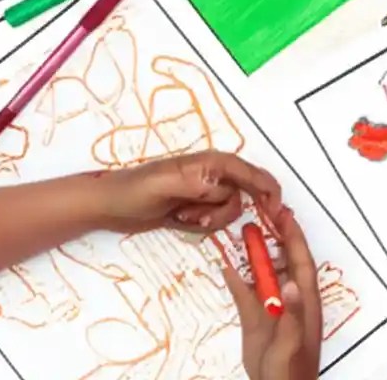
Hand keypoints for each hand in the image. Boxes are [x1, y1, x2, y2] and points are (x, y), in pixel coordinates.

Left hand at [95, 150, 282, 232]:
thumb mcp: (166, 185)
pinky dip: (202, 223)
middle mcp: (212, 173)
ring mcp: (205, 190)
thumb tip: (227, 188)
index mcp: (210, 162)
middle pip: (244, 193)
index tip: (276, 210)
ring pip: (229, 209)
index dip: (268, 189)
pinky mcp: (197, 205)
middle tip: (200, 219)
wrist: (110, 204)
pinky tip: (181, 219)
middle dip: (226, 211)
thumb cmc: (134, 191)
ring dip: (210, 219)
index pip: (250, 173)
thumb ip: (200, 185)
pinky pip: (215, 218)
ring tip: (183, 216)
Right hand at [226, 209, 322, 379]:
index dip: (295, 238)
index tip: (285, 214)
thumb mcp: (290, 344)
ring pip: (262, 275)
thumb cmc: (289, 374)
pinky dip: (236, 279)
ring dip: (253, 255)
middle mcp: (289, 300)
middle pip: (282, 262)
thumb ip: (291, 315)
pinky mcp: (256, 321)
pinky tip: (226, 264)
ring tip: (242, 231)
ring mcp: (272, 310)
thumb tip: (291, 284)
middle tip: (262, 214)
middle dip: (274, 238)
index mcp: (303, 302)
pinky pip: (245, 294)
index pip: (301, 262)